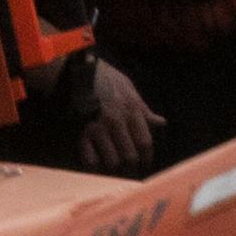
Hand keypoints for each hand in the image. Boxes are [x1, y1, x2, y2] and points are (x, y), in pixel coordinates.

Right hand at [78, 57, 160, 173]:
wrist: (74, 70)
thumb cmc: (104, 78)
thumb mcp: (128, 88)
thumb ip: (143, 109)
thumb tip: (161, 123)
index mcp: (131, 110)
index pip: (144, 142)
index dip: (147, 157)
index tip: (145, 162)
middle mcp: (116, 121)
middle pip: (130, 156)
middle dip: (131, 163)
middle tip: (129, 164)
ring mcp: (98, 128)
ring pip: (112, 161)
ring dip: (113, 163)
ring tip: (112, 161)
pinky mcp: (81, 133)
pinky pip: (90, 159)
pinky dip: (93, 163)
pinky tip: (95, 158)